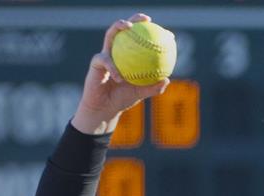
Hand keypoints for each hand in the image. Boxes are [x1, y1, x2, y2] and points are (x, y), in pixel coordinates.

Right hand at [75, 15, 167, 129]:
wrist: (104, 108)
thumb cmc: (122, 99)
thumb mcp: (141, 93)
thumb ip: (153, 87)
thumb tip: (167, 80)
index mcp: (128, 55)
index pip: (140, 40)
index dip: (152, 34)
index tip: (166, 33)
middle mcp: (116, 51)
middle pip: (124, 28)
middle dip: (134, 19)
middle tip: (146, 19)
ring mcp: (105, 54)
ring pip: (110, 34)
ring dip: (118, 26)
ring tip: (128, 27)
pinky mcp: (96, 62)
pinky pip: (105, 61)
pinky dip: (113, 68)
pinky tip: (119, 76)